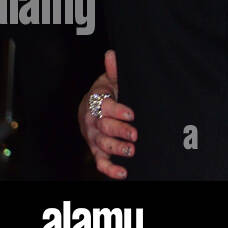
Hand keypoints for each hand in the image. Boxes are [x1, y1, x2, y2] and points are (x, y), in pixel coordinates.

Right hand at [76, 49, 136, 178]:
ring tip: (131, 151)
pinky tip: (123, 173)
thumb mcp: (110, 80)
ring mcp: (94, 138)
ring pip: (101, 145)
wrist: (93, 107)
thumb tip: (111, 54)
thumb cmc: (106, 93)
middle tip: (135, 134)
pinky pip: (101, 162)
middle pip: (103, 128)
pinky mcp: (97, 150)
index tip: (131, 114)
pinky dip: (110, 169)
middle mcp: (92, 122)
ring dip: (116, 149)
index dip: (117, 110)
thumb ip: (113, 70)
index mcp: (95, 102)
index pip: (103, 106)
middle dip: (119, 131)